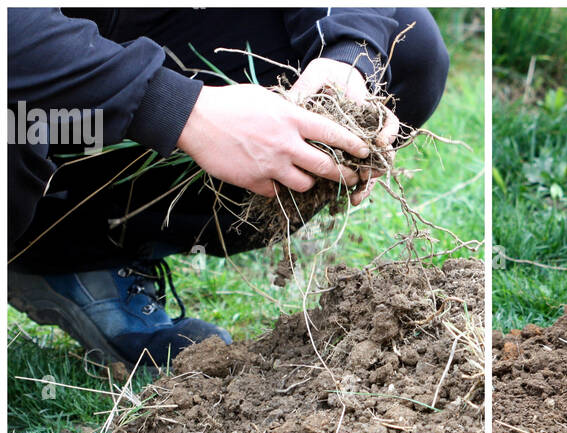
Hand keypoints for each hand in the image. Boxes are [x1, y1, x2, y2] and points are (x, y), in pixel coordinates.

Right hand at [176, 83, 369, 197]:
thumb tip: (304, 122)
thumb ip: (288, 112)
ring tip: (303, 175)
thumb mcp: (265, 98)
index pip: (331, 133)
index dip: (352, 144)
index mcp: (290, 118)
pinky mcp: (256, 181)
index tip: (364, 152)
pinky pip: (276, 192)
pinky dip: (276, 187)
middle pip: (326, 167)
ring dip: (308, 182)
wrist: (195, 119)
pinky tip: (269, 178)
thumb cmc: (230, 102)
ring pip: (305, 184)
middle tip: (351, 177)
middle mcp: (285, 144)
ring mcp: (272, 166)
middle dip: (344, 175)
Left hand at [288, 58, 399, 204]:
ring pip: (373, 169)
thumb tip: (290, 100)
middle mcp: (370, 130)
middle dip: (377, 166)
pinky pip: (360, 175)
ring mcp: (363, 145)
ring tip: (357, 196)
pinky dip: (358, 188)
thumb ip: (310, 85)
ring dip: (367, 184)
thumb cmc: (328, 73)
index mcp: (368, 110)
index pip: (389, 122)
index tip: (379, 142)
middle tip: (367, 175)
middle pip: (384, 153)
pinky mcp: (353, 156)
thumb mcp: (319, 72)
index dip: (388, 133)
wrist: (329, 78)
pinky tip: (351, 199)